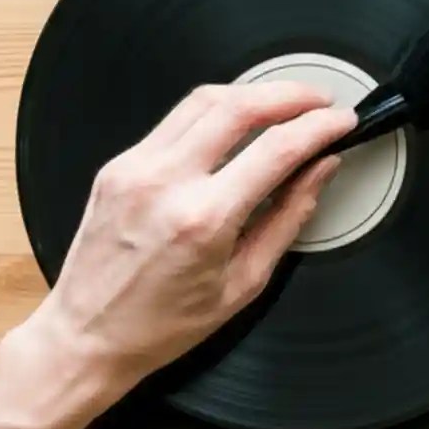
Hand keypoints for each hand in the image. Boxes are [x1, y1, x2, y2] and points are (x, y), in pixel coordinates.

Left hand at [25, 81, 356, 392]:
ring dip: (253, 93)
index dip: (319, 127)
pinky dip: (216, 112)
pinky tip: (239, 123)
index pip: (276, 149)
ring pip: (203, 99)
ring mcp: (135, 167)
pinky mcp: (119, 164)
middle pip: (239, 105)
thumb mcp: (245, 281)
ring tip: (286, 103)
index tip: (342, 121)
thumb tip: (321, 169)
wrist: (87, 335)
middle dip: (289, 94)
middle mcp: (165, 182)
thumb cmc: (164, 323)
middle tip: (320, 100)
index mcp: (203, 220)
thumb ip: (289, 217)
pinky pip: (175, 120)